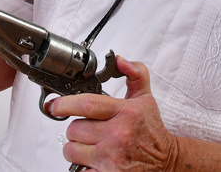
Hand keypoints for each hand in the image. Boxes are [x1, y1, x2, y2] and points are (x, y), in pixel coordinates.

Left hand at [52, 56, 178, 170]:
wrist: (167, 162)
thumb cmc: (151, 131)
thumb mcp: (146, 98)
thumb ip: (134, 73)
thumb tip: (119, 60)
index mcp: (124, 113)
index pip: (86, 105)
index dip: (64, 104)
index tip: (54, 105)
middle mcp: (117, 135)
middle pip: (74, 129)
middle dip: (75, 129)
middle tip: (88, 129)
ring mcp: (112, 158)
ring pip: (72, 150)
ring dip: (76, 148)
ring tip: (91, 145)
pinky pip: (79, 170)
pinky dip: (83, 166)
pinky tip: (95, 160)